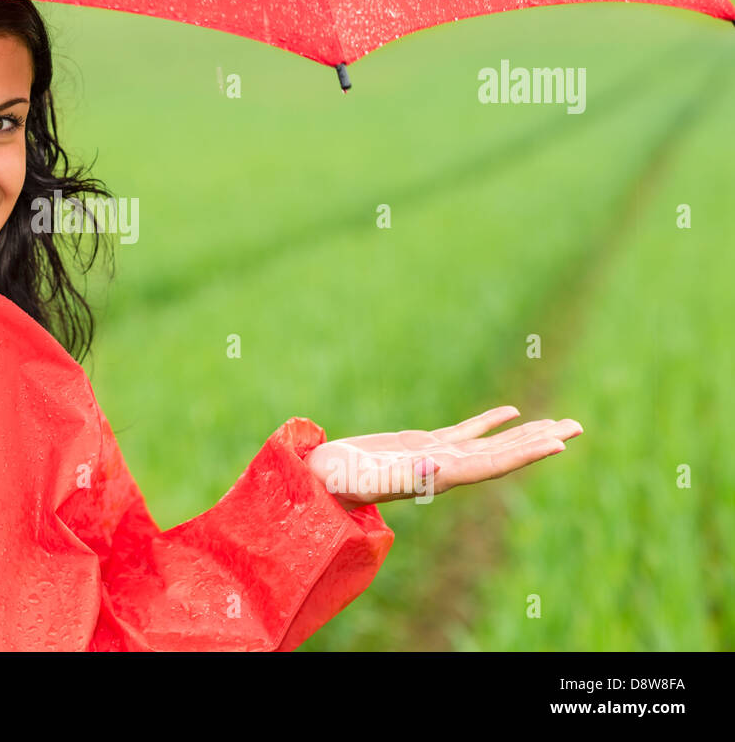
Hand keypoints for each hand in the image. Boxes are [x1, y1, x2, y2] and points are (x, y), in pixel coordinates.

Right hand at [304, 406, 582, 508]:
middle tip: (578, 427)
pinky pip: (466, 431)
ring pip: (491, 443)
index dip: (523, 454)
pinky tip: (511, 412)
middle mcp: (445, 470)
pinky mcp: (423, 445)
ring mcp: (437, 457)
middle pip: (502, 455)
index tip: (558, 443)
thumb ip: (397, 475)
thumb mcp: (364, 479)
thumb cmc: (333, 482)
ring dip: (525, 433)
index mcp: (435, 477)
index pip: (489, 465)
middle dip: (540, 441)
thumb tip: (436, 468)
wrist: (317, 482)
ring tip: (560, 423)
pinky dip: (490, 422)